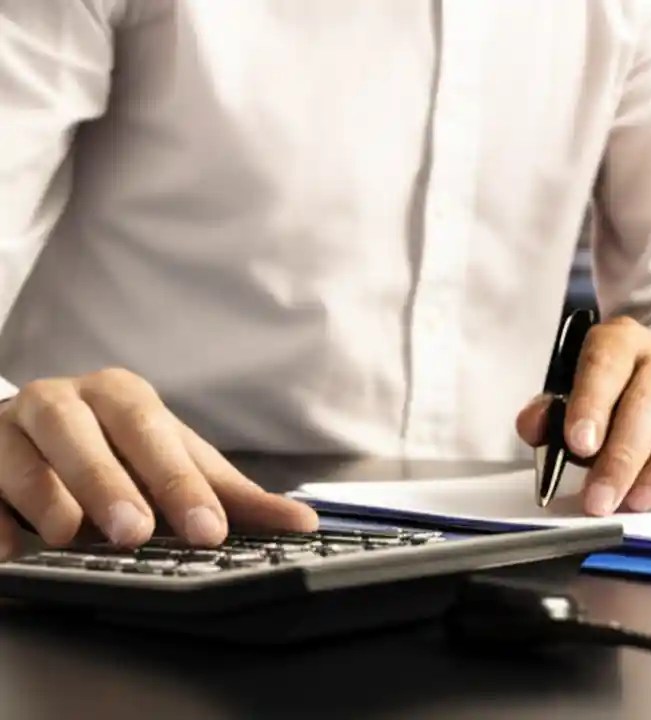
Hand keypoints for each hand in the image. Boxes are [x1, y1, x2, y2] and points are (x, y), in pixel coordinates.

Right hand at [0, 368, 317, 558]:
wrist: (30, 438)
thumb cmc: (116, 453)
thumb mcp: (174, 466)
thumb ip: (232, 497)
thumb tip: (302, 523)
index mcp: (121, 397)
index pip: (154, 433)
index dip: (180, 483)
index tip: (206, 530)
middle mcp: (61, 402)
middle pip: (84, 436)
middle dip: (111, 484)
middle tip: (136, 532)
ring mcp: (8, 429)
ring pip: (20, 456)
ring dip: (47, 498)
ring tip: (71, 536)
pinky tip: (9, 551)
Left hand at [516, 317, 650, 516]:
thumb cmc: (621, 402)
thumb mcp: (578, 401)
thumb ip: (551, 413)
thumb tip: (534, 426)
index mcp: (621, 343)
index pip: (606, 362)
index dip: (592, 403)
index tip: (579, 444)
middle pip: (647, 400)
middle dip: (621, 457)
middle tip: (600, 498)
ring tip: (637, 502)